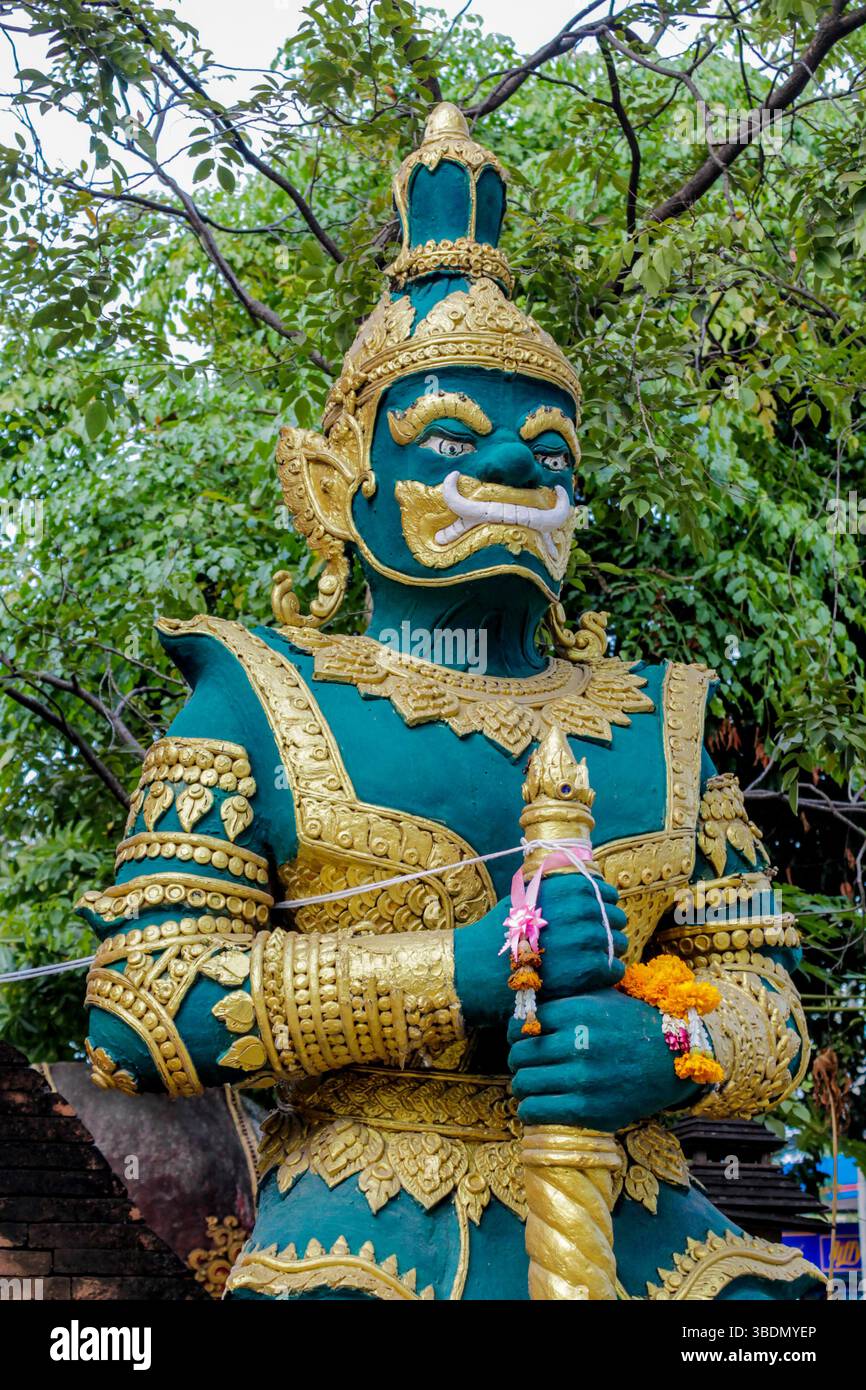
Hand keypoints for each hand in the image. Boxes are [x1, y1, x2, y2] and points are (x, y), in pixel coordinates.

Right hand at [454, 871, 626, 1026]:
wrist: (482, 968)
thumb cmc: (503, 933)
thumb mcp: (526, 897)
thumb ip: (556, 889)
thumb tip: (584, 884)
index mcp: (567, 887)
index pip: (605, 892)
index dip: (605, 904)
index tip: (600, 914)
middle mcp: (579, 909)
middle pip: (616, 917)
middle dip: (610, 928)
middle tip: (597, 940)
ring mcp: (585, 940)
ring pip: (620, 943)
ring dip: (612, 951)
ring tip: (595, 959)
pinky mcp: (587, 970)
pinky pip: (615, 968)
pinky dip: (609, 972)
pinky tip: (593, 975)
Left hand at [508, 989, 702, 1130]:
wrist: (671, 1060)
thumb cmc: (631, 1025)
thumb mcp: (600, 998)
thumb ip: (564, 1000)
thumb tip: (524, 1009)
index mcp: (575, 1012)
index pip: (521, 1024)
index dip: (517, 1033)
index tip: (523, 1039)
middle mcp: (574, 1043)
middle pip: (519, 1055)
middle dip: (518, 1060)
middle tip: (526, 1064)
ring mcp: (580, 1078)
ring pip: (523, 1083)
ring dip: (522, 1085)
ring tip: (531, 1085)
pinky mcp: (586, 1109)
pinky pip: (536, 1110)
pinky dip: (529, 1109)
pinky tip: (537, 1104)